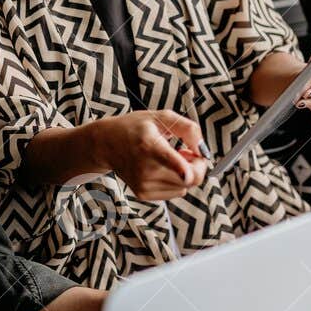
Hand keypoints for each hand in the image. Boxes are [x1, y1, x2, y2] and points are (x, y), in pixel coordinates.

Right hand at [90, 109, 209, 199]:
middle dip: (197, 165)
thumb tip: (203, 150)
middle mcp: (145, 169)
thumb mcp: (162, 117)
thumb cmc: (137, 127)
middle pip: (189, 179)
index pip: (174, 165)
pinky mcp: (143, 194)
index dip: (189, 169)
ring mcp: (143, 184)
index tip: (192, 167)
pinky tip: (163, 168)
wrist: (107, 144)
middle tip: (186, 151)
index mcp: (150, 146)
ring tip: (170, 158)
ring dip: (185, 173)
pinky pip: (175, 192)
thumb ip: (188, 129)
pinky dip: (176, 181)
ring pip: (184, 187)